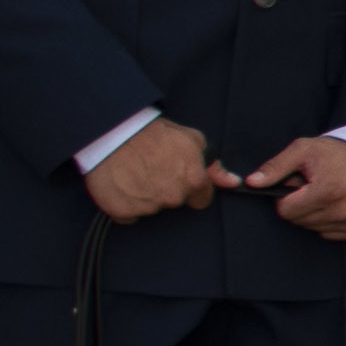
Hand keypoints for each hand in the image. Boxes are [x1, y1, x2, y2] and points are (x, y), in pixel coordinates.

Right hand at [85, 120, 222, 221]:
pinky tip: (120, 185)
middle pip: (174, 202)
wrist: (112, 131)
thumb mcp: (191, 140)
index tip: (176, 178)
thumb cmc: (153, 132)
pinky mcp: (123, 211)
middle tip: (151, 169)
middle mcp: (173, 197)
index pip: (200, 199)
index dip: (190, 189)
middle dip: (166, 190)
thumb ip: (213, 165)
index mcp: (193, 181)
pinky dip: (123, 203)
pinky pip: (127, 215)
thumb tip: (232, 182)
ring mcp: (147, 206)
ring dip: (143, 197)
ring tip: (132, 173)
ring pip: (150, 208)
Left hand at [247, 134, 345, 240]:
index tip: (297, 185)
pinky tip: (338, 204)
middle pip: (299, 221)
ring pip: (313, 228)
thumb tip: (251, 183)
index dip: (286, 197)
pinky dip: (330, 221)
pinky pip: (331, 234)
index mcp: (327, 191)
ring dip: (314, 213)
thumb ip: (275, 167)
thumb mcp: (304, 150)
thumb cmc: (338, 152)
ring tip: (327, 193)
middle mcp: (343, 210)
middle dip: (300, 204)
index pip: (286, 211)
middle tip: (313, 186)